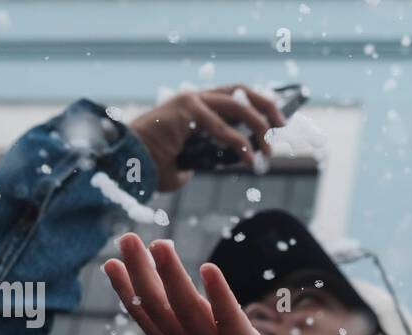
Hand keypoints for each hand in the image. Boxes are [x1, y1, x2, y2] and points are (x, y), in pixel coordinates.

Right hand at [129, 85, 286, 191]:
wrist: (128, 164)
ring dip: (259, 127)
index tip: (279, 120)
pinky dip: (239, 142)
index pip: (236, 96)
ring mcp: (190, 100)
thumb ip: (212, 155)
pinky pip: (221, 126)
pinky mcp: (185, 110)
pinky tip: (248, 157)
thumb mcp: (193, 159)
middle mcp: (196, 97)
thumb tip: (233, 160)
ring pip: (237, 105)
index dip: (260, 104)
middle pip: (242, 92)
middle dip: (267, 108)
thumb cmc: (156, 165)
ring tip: (267, 152)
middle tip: (282, 127)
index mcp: (197, 106)